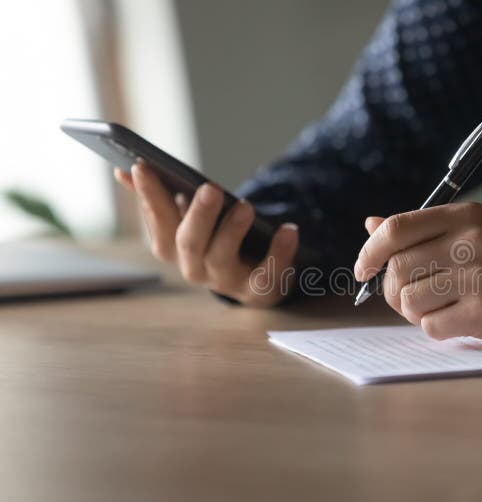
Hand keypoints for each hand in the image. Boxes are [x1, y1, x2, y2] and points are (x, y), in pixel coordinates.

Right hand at [114, 163, 297, 305]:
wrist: (257, 280)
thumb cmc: (218, 240)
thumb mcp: (190, 219)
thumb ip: (161, 197)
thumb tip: (126, 169)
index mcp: (173, 247)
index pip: (157, 222)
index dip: (149, 196)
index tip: (143, 165)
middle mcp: (194, 268)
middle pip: (188, 244)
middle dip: (198, 215)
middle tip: (210, 188)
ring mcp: (226, 281)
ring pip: (222, 259)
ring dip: (233, 231)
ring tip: (246, 206)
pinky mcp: (259, 289)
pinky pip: (269, 274)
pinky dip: (280, 252)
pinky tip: (289, 229)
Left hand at [354, 202, 481, 344]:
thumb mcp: (469, 231)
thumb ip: (420, 230)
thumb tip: (370, 226)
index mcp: (463, 216)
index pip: (397, 229)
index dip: (370, 251)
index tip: (363, 270)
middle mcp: (469, 242)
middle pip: (398, 268)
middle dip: (393, 289)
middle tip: (410, 297)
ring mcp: (477, 276)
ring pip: (409, 301)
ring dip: (415, 312)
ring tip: (439, 307)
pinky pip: (431, 326)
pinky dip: (437, 328)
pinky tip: (457, 320)